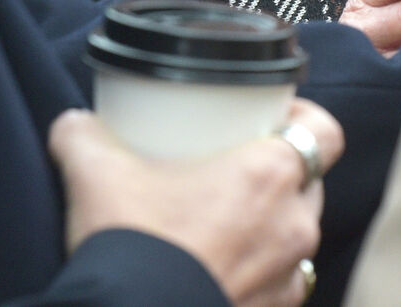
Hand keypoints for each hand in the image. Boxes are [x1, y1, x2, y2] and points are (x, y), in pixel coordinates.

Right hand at [47, 99, 343, 306]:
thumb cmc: (130, 248)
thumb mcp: (95, 173)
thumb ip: (85, 135)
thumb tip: (74, 125)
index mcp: (269, 173)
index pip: (326, 131)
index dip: (306, 118)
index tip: (276, 116)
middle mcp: (293, 223)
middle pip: (309, 183)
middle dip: (280, 176)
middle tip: (235, 171)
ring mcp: (286, 275)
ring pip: (297, 236)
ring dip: (271, 227)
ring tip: (228, 224)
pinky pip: (280, 283)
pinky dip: (260, 274)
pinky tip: (223, 268)